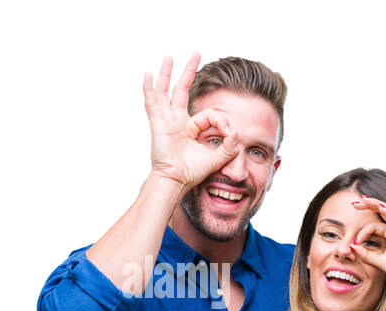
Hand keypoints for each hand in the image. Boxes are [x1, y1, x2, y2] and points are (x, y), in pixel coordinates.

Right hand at [143, 53, 240, 189]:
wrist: (177, 180)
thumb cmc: (193, 172)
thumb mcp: (217, 157)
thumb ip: (229, 145)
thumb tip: (237, 132)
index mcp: (189, 127)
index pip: (210, 114)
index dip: (223, 122)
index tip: (230, 133)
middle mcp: (176, 120)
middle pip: (182, 90)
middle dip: (189, 72)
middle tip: (196, 54)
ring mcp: (166, 119)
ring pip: (165, 90)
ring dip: (167, 73)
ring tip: (169, 57)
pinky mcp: (158, 123)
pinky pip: (152, 102)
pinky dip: (149, 88)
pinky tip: (148, 75)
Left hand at [349, 196, 385, 292]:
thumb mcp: (378, 261)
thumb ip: (365, 254)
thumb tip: (351, 246)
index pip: (372, 227)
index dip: (362, 232)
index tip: (355, 242)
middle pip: (380, 212)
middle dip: (366, 206)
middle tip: (353, 203)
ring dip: (375, 204)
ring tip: (363, 200)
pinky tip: (378, 206)